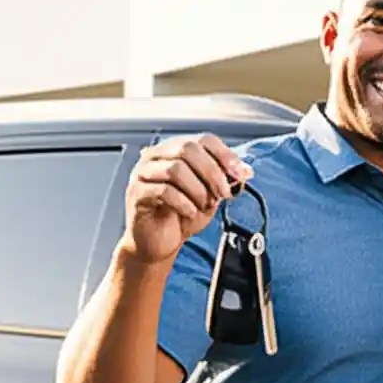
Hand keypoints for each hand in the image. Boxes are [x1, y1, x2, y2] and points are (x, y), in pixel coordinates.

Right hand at [121, 133, 251, 264]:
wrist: (159, 243)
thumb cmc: (182, 216)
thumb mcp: (210, 195)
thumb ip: (224, 180)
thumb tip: (245, 171)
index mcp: (176, 150)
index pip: (204, 139)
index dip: (226, 155)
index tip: (242, 174)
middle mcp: (157, 156)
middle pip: (188, 149)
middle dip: (213, 173)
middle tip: (223, 194)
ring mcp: (143, 173)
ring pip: (175, 168)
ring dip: (198, 190)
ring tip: (204, 205)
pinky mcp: (137, 193)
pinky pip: (163, 191)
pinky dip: (183, 203)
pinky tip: (190, 212)